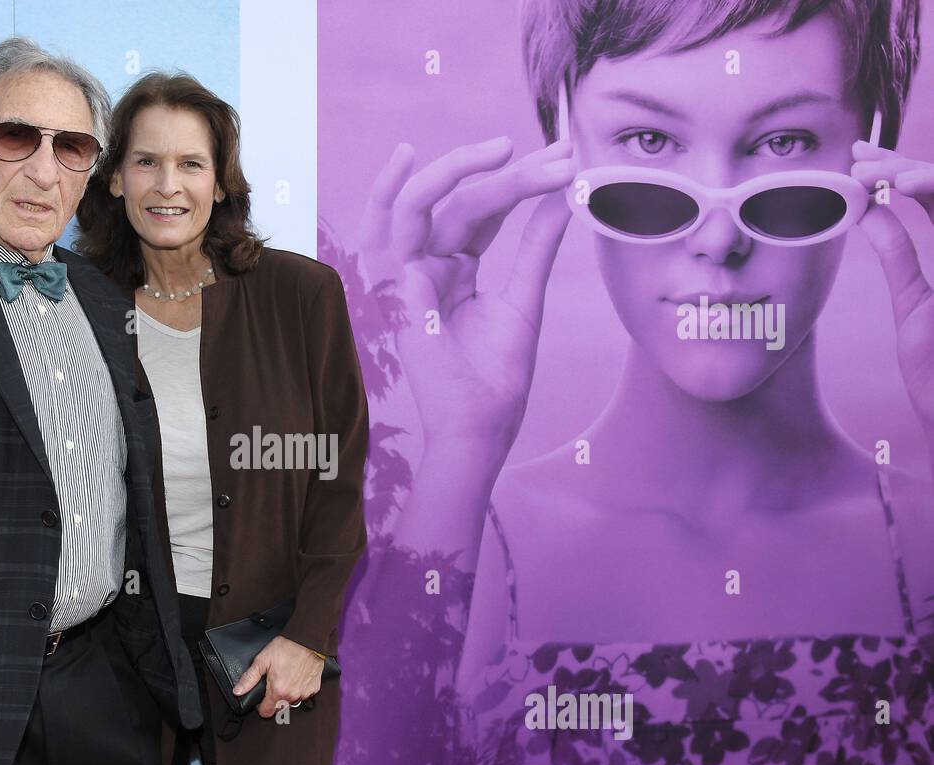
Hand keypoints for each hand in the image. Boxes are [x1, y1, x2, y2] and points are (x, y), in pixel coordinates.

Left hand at [232, 636, 324, 719]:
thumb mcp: (263, 660)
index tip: (260, 700)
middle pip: (279, 708)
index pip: (267, 712)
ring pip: (292, 702)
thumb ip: (249, 678)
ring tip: (285, 679)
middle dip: (274, 701)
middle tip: (273, 685)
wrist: (308, 641)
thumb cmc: (286, 648)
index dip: (261, 707)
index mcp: (278, 691)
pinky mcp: (314, 689)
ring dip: (287, 695)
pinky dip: (299, 690)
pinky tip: (297, 678)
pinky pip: (304, 695)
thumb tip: (238, 691)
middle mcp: (292, 696)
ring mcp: (304, 693)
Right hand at [358, 136, 574, 449]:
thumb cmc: (497, 378)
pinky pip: (388, 229)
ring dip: (460, 170)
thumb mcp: (523, 299)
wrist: (478, 426)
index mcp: (456, 271)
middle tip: (560, 154)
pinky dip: (388, 191)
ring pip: (428, 204)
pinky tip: (407, 157)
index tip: (566, 156)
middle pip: (464, 203)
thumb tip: (566, 193)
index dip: (523, 181)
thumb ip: (536, 245)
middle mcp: (429, 266)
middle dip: (512, 175)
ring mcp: (408, 274)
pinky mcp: (394, 286)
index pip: (485, 211)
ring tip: (505, 149)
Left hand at [851, 142, 933, 433]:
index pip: (932, 194)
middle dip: (899, 163)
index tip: (858, 159)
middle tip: (856, 157)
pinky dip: (931, 192)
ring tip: (870, 171)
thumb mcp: (914, 300)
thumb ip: (898, 254)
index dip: (897, 169)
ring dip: (912, 171)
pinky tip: (899, 185)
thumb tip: (868, 212)